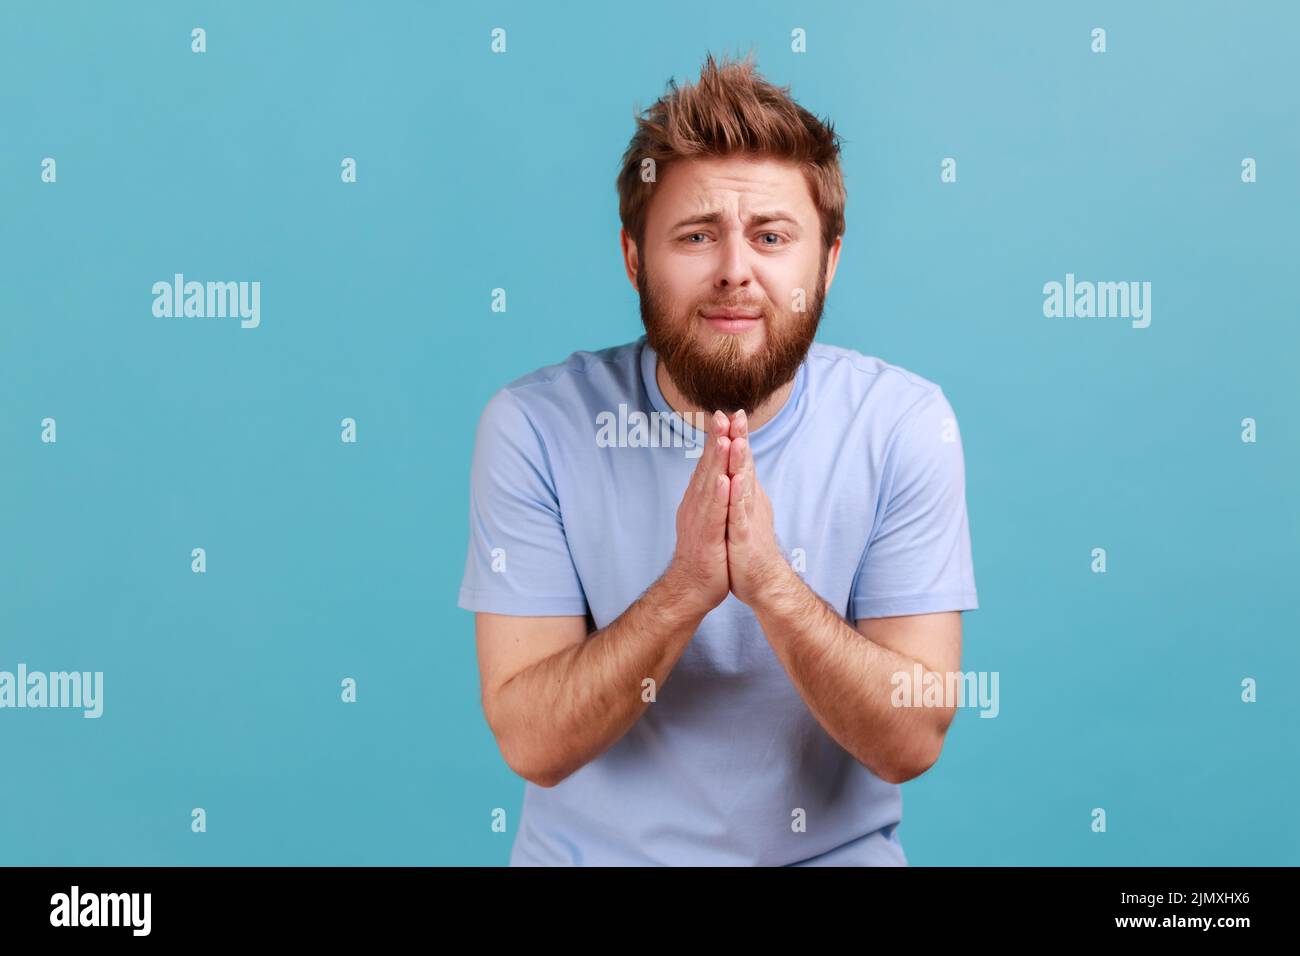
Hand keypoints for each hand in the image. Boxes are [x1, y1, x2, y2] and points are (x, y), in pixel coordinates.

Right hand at [665, 410, 732, 615]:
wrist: (691, 588)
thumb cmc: (704, 555)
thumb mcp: (709, 519)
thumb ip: (711, 497)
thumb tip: (716, 476)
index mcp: (699, 499)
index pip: (708, 464)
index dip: (716, 439)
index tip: (723, 415)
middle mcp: (696, 504)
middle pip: (707, 467)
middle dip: (715, 440)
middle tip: (722, 414)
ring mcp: (699, 520)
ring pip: (709, 485)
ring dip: (717, 461)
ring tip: (724, 437)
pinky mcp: (706, 537)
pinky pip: (713, 514)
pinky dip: (717, 496)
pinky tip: (722, 480)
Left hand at [724, 409, 789, 607]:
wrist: (762, 582)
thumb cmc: (749, 547)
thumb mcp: (741, 512)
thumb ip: (741, 491)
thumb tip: (737, 470)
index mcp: (746, 495)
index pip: (741, 461)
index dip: (736, 436)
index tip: (730, 412)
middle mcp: (750, 501)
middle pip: (745, 465)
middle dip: (740, 439)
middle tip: (736, 413)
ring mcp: (748, 518)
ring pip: (744, 485)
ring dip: (741, 463)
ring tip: (737, 439)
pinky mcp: (744, 536)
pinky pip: (739, 514)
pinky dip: (736, 498)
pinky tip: (732, 482)